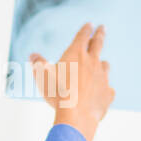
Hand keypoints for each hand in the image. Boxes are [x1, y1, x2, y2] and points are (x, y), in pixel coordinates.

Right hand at [29, 23, 113, 140]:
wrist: (76, 116)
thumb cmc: (57, 94)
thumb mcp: (42, 76)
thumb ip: (38, 64)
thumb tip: (33, 56)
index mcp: (76, 54)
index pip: (83, 36)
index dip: (86, 29)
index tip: (90, 24)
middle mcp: (92, 62)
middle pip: (98, 43)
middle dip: (100, 34)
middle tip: (103, 28)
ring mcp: (102, 77)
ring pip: (105, 65)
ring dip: (101, 63)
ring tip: (100, 63)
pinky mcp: (108, 93)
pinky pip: (108, 88)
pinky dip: (104, 88)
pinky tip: (100, 92)